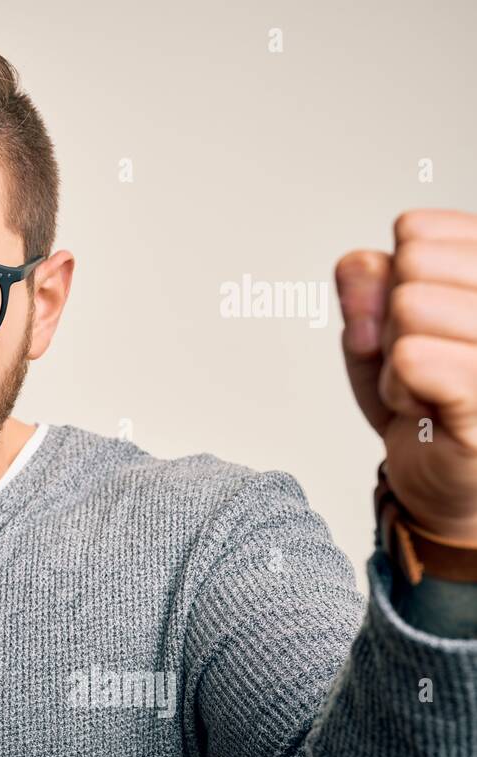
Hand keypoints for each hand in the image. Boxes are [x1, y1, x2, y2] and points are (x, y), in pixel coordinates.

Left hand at [336, 209, 476, 544]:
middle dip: (393, 320)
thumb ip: (364, 285)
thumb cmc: (421, 398)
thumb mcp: (377, 330)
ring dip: (396, 359)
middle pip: (413, 264)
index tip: (420, 328)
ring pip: (409, 306)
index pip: (417, 231)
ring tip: (425, 387)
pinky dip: (398, 386)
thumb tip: (362, 262)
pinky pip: (413, 355)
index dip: (394, 283)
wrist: (441, 477)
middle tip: (421, 363)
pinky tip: (424, 409)